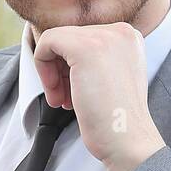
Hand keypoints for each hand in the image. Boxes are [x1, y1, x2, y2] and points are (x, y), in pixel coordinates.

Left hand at [32, 21, 165, 170]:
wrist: (127, 140)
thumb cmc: (115, 119)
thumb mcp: (110, 77)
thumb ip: (94, 59)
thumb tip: (58, 51)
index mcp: (128, 37)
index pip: (83, 38)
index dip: (69, 65)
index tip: (72, 90)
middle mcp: (120, 30)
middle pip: (68, 38)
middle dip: (59, 70)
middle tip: (63, 97)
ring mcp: (104, 37)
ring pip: (55, 40)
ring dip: (51, 73)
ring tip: (61, 100)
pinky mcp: (85, 48)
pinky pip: (46, 43)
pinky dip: (42, 69)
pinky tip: (56, 95)